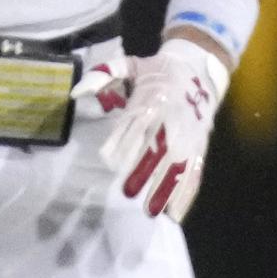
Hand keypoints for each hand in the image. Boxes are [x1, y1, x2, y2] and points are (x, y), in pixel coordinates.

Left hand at [79, 36, 227, 222]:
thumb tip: (75, 91)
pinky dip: (187, 192)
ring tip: (153, 210)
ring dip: (167, 188)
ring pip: (178, 165)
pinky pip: (196, 170)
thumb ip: (104, 75)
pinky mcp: (201, 145)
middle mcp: (171, 119)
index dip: (123, 142)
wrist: (200, 66)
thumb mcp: (131, 64)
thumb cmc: (158, 70)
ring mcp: (188, 134)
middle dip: (144, 170)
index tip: (109, 161)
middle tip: (128, 192)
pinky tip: (176, 213)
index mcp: (152, 100)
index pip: (135, 123)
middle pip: (158, 148)